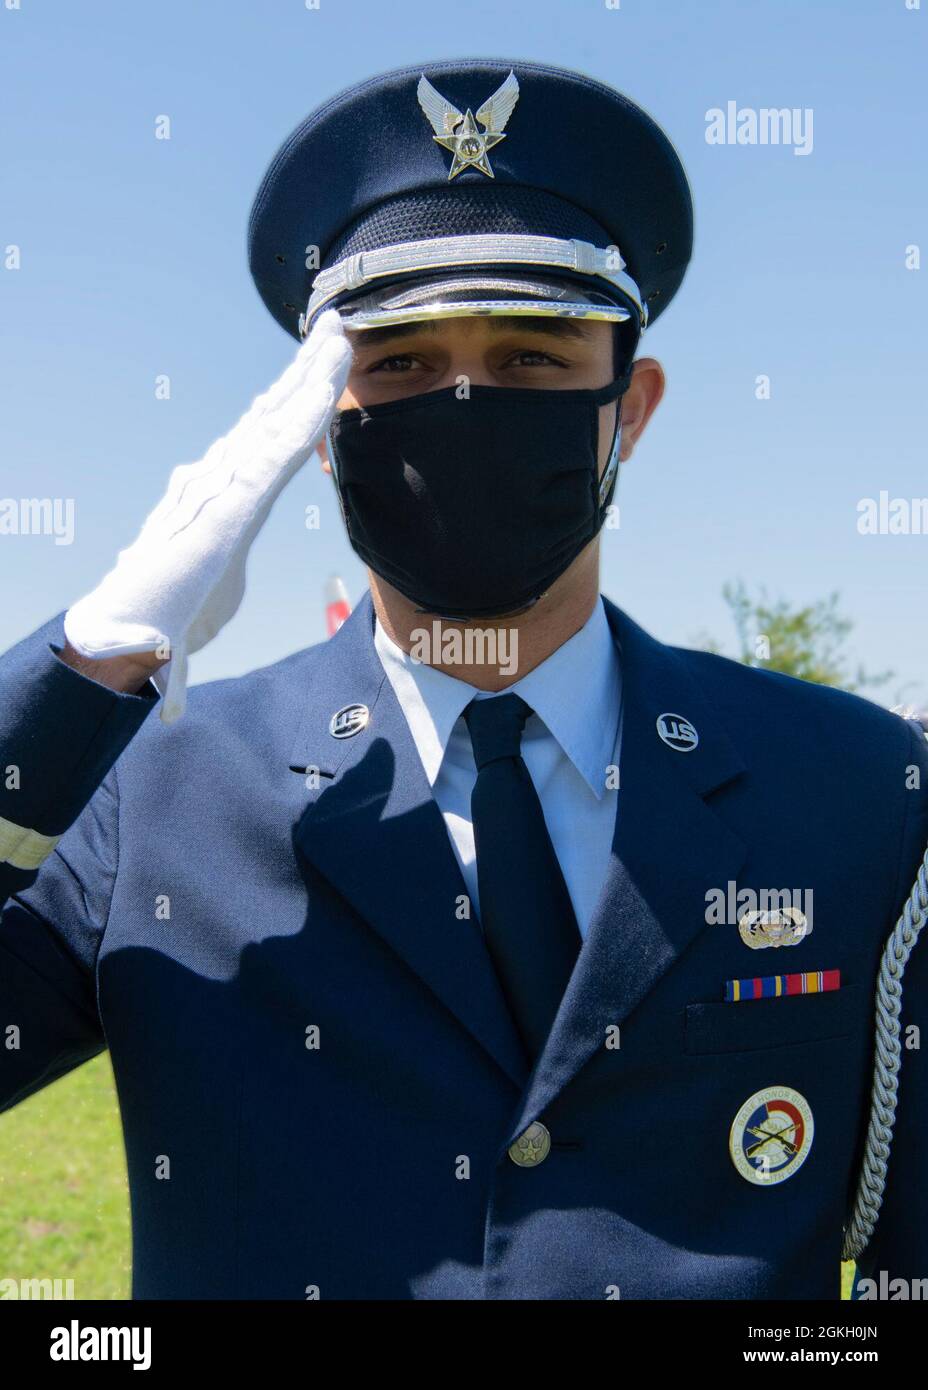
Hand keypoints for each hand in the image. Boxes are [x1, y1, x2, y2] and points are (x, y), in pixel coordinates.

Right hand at [63, 310, 351, 722]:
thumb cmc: (166, 625)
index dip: (291, 408)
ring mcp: (230, 483)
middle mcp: (224, 480)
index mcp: (227, 502)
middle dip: (305, 373)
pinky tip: (332, 377)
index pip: (268, 446)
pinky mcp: (238, 497)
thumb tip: (207, 608)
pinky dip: (308, 408)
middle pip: (274, 416)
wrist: (132, 636)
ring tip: (339, 332)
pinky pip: (284, 445)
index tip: (312, 378)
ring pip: (281, 419)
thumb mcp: (212, 604)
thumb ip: (220, 589)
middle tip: (335, 331)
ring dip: (312, 374)